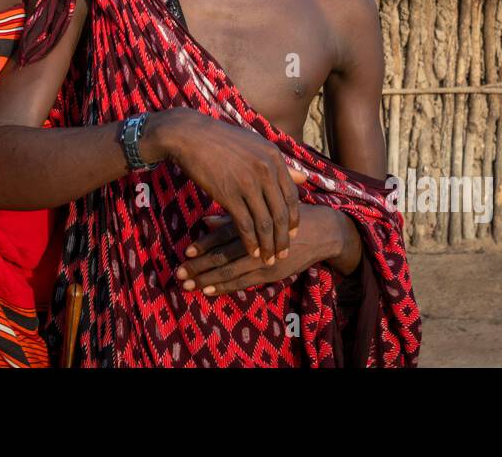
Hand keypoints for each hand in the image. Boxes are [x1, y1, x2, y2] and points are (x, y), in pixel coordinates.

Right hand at [145, 108, 307, 266]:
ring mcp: (248, 183)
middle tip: (283, 253)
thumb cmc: (222, 140)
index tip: (292, 234)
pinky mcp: (229, 195)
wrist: (190, 135)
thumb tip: (305, 178)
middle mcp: (266, 170)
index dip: (294, 219)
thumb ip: (280, 164)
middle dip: (284, 238)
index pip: (292, 196)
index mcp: (274, 158)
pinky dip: (250, 242)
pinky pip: (245, 225)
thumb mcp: (256, 145)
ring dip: (268, 245)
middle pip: (281, 213)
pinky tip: (252, 252)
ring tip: (268, 259)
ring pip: (265, 222)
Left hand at [173, 204, 356, 295]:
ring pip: (230, 271)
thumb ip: (233, 218)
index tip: (185, 252)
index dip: (203, 244)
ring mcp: (264, 260)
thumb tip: (205, 221)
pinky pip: (244, 282)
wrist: (323, 231)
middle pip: (223, 255)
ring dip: (207, 279)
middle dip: (199, 266)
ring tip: (188, 285)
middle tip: (179, 273)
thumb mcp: (262, 210)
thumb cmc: (288, 215)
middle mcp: (257, 242)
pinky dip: (225, 287)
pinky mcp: (272, 274)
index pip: (223, 235)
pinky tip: (209, 291)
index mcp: (254, 222)